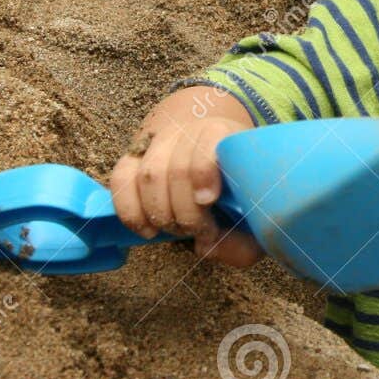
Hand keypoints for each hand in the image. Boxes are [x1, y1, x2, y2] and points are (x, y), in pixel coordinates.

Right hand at [108, 86, 264, 268]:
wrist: (217, 151)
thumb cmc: (240, 185)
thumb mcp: (257, 209)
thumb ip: (245, 238)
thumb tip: (206, 247)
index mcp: (226, 134)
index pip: (208, 143)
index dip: (203, 172)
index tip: (208, 200)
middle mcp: (190, 131)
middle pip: (176, 169)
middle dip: (185, 212)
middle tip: (201, 231)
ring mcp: (159, 142)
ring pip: (147, 175)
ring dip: (160, 214)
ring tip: (179, 231)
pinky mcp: (135, 157)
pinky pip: (121, 180)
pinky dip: (130, 210)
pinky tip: (148, 230)